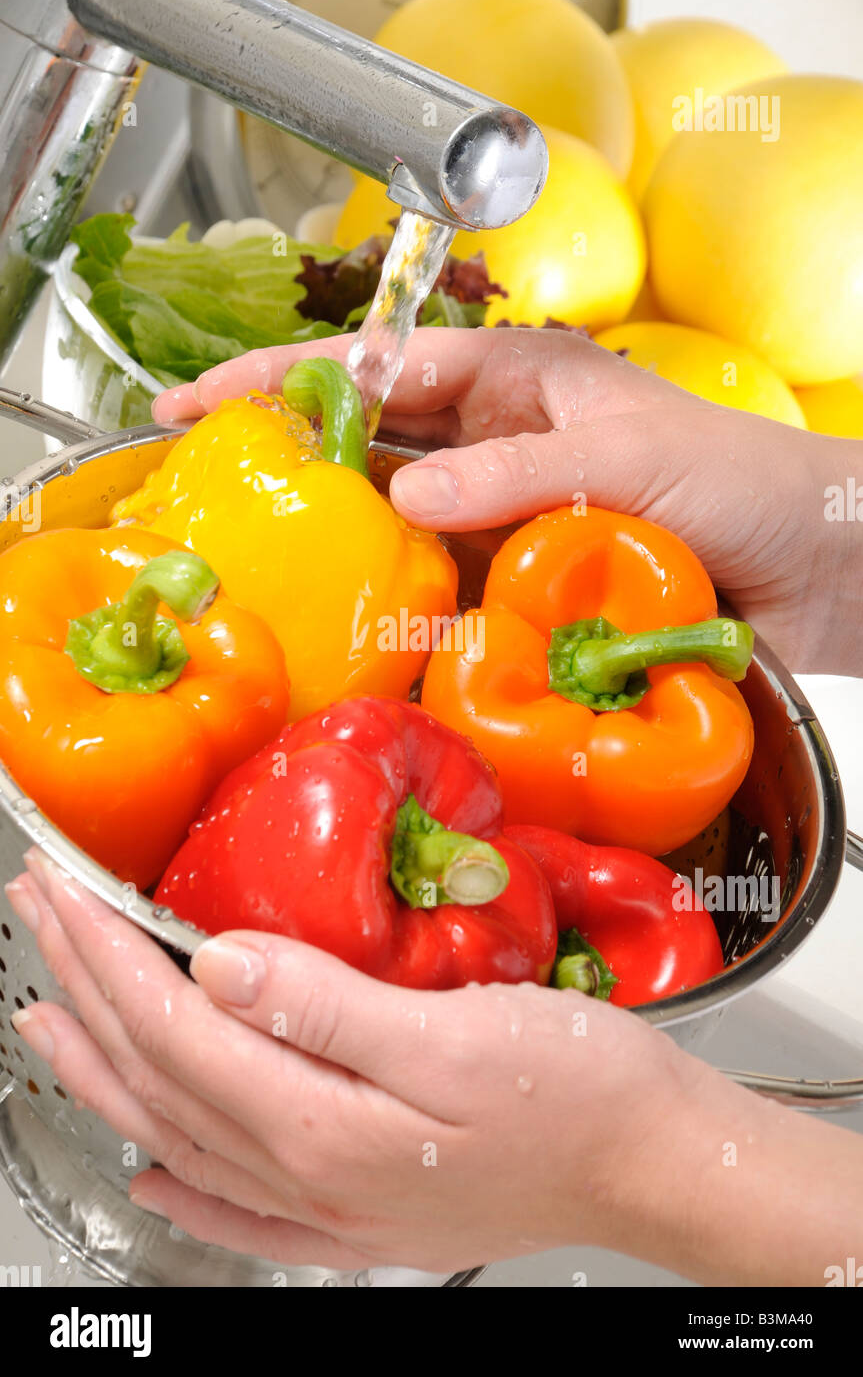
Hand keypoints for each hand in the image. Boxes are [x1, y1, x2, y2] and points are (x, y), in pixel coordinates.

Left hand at [7, 851, 862, 1282]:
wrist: (653, 1163)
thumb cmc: (577, 1090)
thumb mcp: (458, 1033)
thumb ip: (326, 1005)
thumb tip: (218, 964)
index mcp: (325, 1121)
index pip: (178, 1028)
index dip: (108, 957)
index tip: (63, 896)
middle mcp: (310, 1176)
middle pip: (161, 1077)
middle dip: (86, 994)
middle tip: (38, 926)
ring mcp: (330, 1205)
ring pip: (180, 1134)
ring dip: (106, 1072)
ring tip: (49, 1027)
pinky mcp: (360, 1212)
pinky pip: (236, 1208)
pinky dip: (179, 1180)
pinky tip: (152, 1167)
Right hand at [153, 327, 861, 675]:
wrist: (820, 567)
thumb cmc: (745, 483)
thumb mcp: (627, 456)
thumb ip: (517, 470)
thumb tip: (414, 498)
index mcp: (516, 378)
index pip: (377, 364)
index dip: (283, 378)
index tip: (201, 401)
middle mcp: (500, 440)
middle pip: (370, 439)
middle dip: (289, 455)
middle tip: (205, 487)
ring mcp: (510, 512)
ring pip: (399, 517)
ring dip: (339, 535)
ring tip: (261, 560)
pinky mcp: (527, 578)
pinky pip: (445, 583)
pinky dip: (401, 599)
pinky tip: (357, 622)